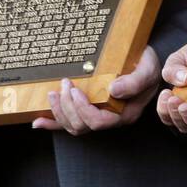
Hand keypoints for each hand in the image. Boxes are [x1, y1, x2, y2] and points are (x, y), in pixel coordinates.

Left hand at [34, 46, 159, 134]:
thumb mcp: (147, 69)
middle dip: (68, 107)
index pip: (99, 121)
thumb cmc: (147, 65)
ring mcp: (99, 116)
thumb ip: (134, 82)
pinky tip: (38, 121)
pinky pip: (69, 123)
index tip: (76, 90)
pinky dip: (52, 123)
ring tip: (53, 93)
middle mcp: (111, 119)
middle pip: (82, 125)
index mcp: (124, 113)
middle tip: (64, 84)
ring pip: (74, 126)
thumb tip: (113, 90)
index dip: (83, 109)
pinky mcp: (89, 111)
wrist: (145, 60)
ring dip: (59, 112)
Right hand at [157, 38, 186, 133]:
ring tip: (185, 106)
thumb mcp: (178, 59)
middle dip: (174, 113)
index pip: (166, 114)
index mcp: (177, 100)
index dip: (163, 109)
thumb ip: (173, 70)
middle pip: (179, 122)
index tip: (165, 95)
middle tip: (174, 100)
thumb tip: (183, 79)